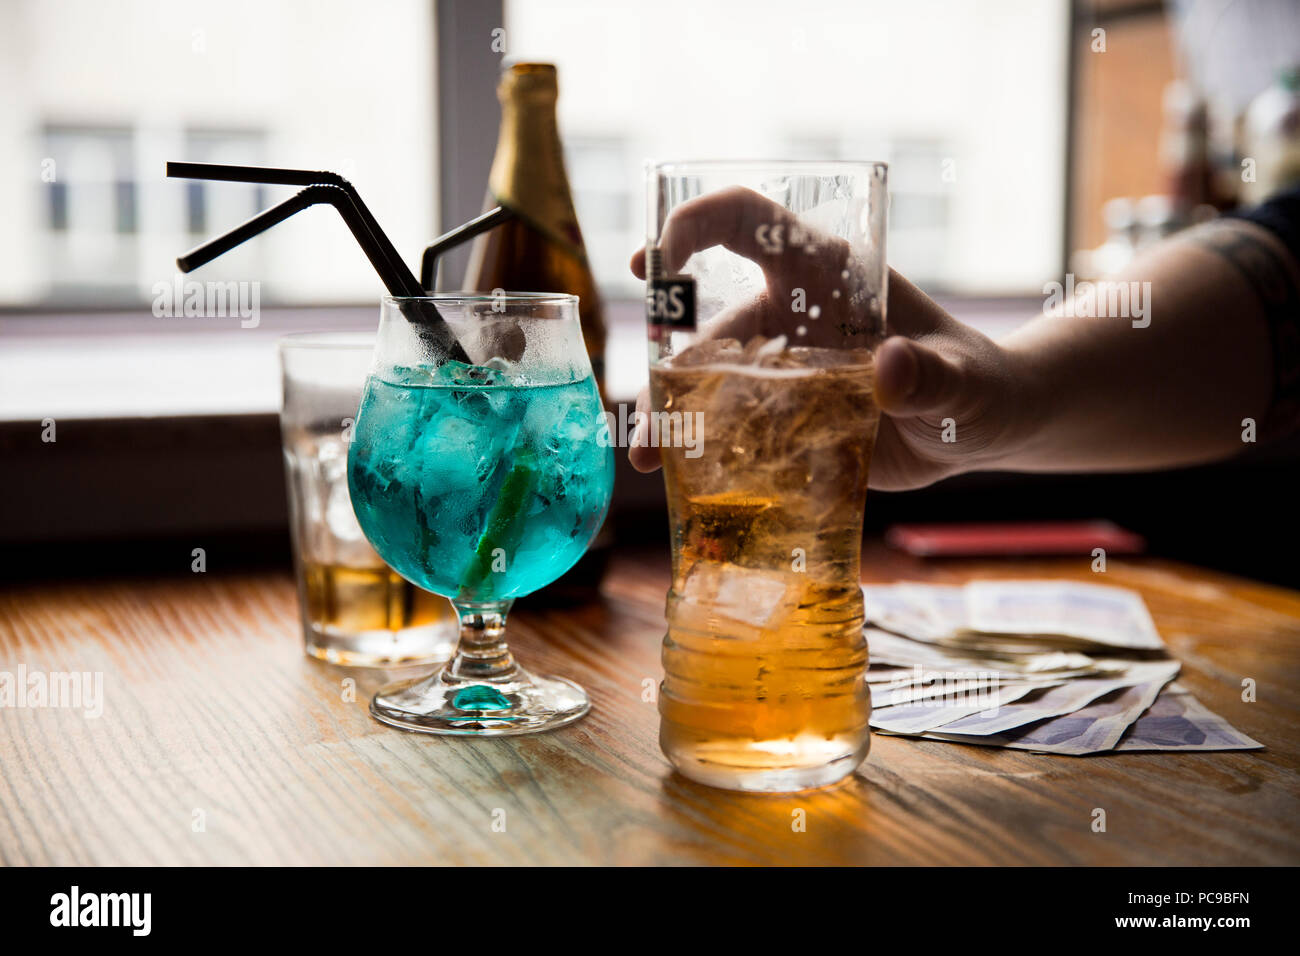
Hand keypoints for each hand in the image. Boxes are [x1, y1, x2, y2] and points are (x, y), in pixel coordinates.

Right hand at [629, 187, 1035, 490]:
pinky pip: (731, 429)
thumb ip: (931, 375)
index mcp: (826, 276)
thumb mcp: (963, 380)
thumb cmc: (979, 384)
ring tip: (650, 457)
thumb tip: (890, 365)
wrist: (983, 431)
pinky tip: (677, 478)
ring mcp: (784, 369)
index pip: (746, 222)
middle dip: (668, 365)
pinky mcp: (786, 418)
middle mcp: (792, 315)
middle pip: (710, 323)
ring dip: (674, 416)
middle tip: (649, 415)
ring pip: (710, 384)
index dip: (694, 226)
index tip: (655, 264)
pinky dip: (700, 451)